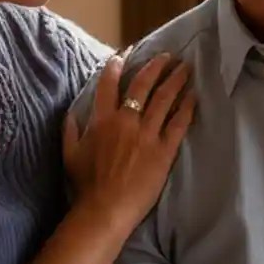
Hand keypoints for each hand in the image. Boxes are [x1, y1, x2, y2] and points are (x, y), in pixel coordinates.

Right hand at [63, 53, 196, 232]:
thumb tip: (70, 113)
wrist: (105, 209)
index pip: (109, 84)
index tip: (125, 54)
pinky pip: (178, 124)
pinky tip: (194, 95)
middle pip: (143, 85)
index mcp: (102, 120)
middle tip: (167, 56)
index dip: (117, 66)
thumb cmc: (86, 185)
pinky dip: (186, 107)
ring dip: (176, 80)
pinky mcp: (164, 151)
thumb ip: (70, 130)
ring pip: (164, 99)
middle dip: (156, 66)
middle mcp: (126, 121)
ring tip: (185, 68)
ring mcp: (147, 135)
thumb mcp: (70, 154)